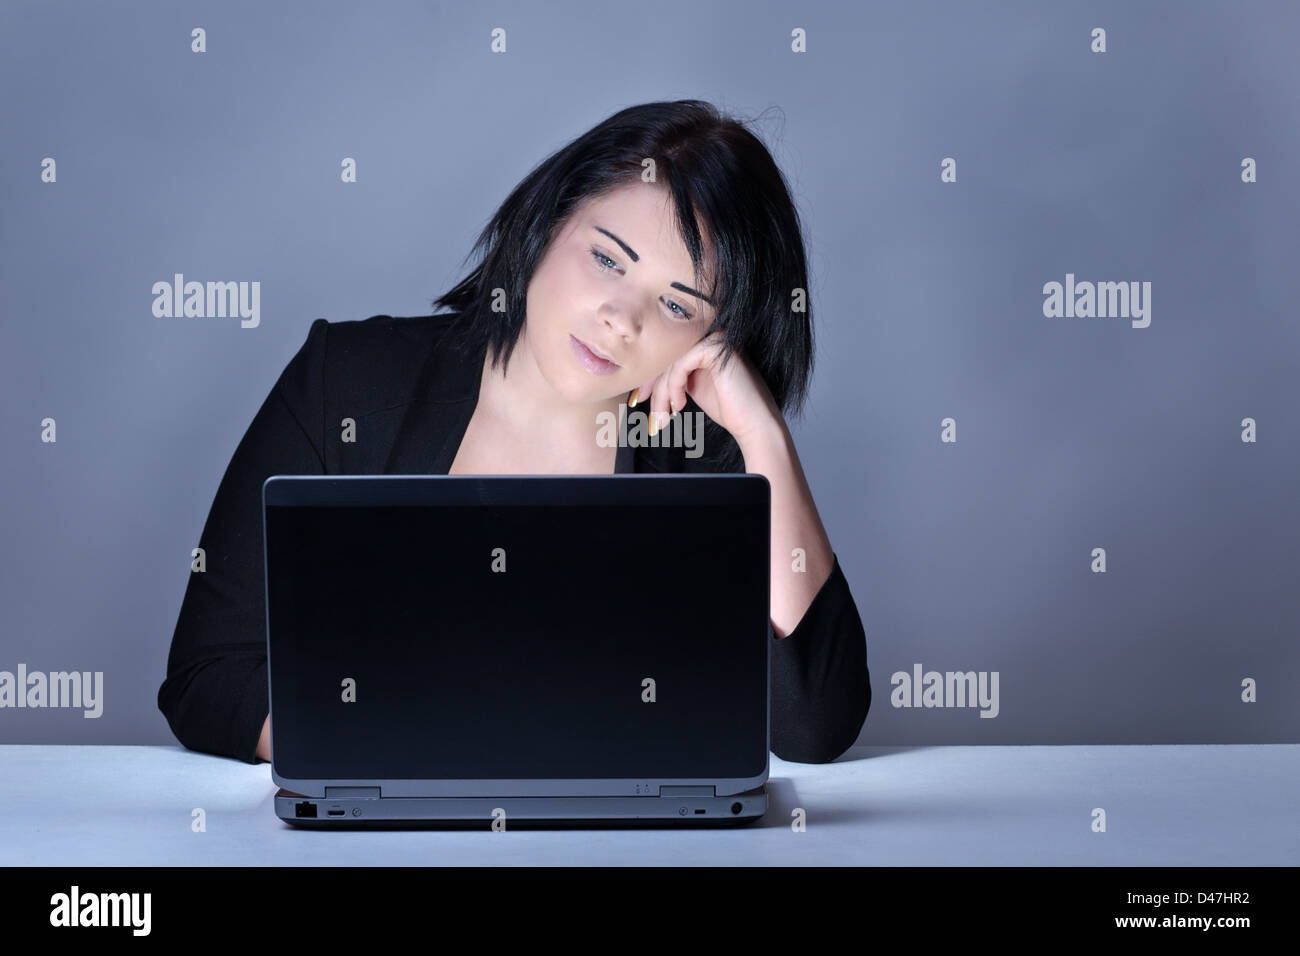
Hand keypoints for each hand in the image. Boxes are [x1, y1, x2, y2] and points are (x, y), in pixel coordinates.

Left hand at [629, 330, 781, 446]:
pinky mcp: (715, 347)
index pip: (668, 354)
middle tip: (652, 415)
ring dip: (662, 394)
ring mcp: (714, 338)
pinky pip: (680, 364)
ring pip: (671, 362)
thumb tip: (642, 379)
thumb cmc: (728, 408)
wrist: (753, 422)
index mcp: (704, 342)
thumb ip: (673, 376)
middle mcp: (709, 334)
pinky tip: (681, 404)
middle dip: (654, 388)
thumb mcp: (691, 387)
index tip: (639, 398)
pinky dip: (674, 387)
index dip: (651, 377)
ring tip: (663, 417)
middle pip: (667, 356)